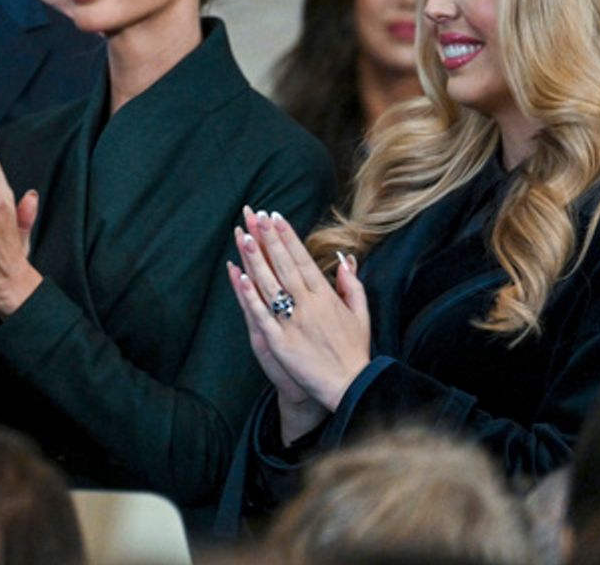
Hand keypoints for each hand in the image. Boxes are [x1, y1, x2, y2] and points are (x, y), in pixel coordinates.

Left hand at [230, 206, 370, 429]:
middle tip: (255, 215)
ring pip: (270, 284)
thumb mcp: (360, 314)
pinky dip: (250, 295)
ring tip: (243, 236)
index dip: (288, 237)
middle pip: (285, 265)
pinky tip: (240, 276)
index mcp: (326, 297)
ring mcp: (293, 322)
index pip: (303, 260)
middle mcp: (309, 305)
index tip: (276, 217)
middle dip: (269, 239)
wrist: (350, 385)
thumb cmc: (354, 350)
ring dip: (255, 259)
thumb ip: (351, 285)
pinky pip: (262, 313)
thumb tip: (344, 259)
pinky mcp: (280, 341)